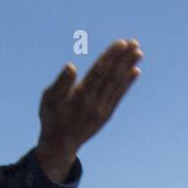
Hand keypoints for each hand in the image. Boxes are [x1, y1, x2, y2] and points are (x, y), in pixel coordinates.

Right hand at [35, 38, 142, 182]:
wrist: (60, 145)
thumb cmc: (52, 118)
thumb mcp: (49, 100)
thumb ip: (61, 83)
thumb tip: (71, 66)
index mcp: (81, 96)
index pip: (99, 71)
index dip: (111, 56)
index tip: (122, 43)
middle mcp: (95, 102)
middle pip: (112, 76)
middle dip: (124, 58)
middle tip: (134, 43)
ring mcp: (103, 110)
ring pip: (118, 84)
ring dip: (129, 67)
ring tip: (138, 52)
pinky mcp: (106, 115)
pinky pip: (119, 95)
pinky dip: (127, 83)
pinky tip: (135, 71)